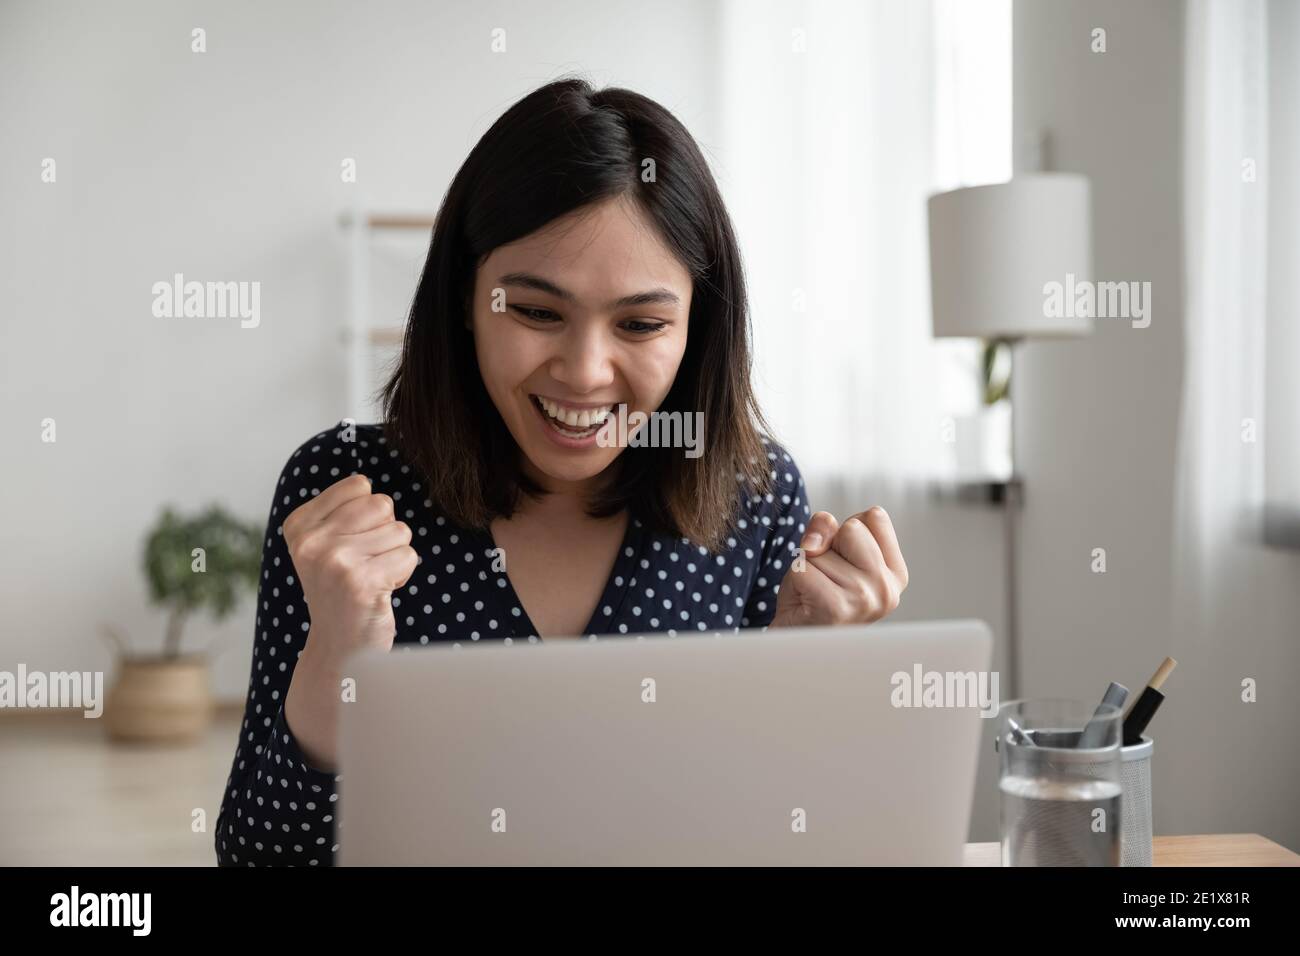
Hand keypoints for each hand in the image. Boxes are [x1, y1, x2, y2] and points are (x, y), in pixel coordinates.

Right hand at [282, 473, 418, 665]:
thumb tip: (365, 481)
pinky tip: (380, 592)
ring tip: (372, 579)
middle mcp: (311, 541)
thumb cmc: (341, 591)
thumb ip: (340, 511)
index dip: (368, 514)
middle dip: (386, 532)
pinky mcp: (362, 581)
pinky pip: (408, 555)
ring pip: (399, 530)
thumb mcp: (324, 546)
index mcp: (299, 525)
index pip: (359, 485)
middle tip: (366, 563)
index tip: (352, 544)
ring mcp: (335, 561)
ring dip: (395, 556)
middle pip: (381, 504)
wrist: (338, 649)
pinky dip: (403, 574)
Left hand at [770, 507, 908, 628]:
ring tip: (816, 590)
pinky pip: (803, 567)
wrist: (797, 640)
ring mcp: (864, 599)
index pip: (875, 516)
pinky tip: (805, 600)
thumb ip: (828, 527)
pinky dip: (795, 577)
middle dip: (829, 546)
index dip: (847, 532)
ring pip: (823, 547)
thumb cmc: (814, 595)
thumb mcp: (829, 551)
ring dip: (809, 563)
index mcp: (896, 573)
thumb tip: (814, 543)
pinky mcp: (835, 607)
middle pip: (852, 527)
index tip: (844, 562)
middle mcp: (888, 588)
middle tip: (827, 578)